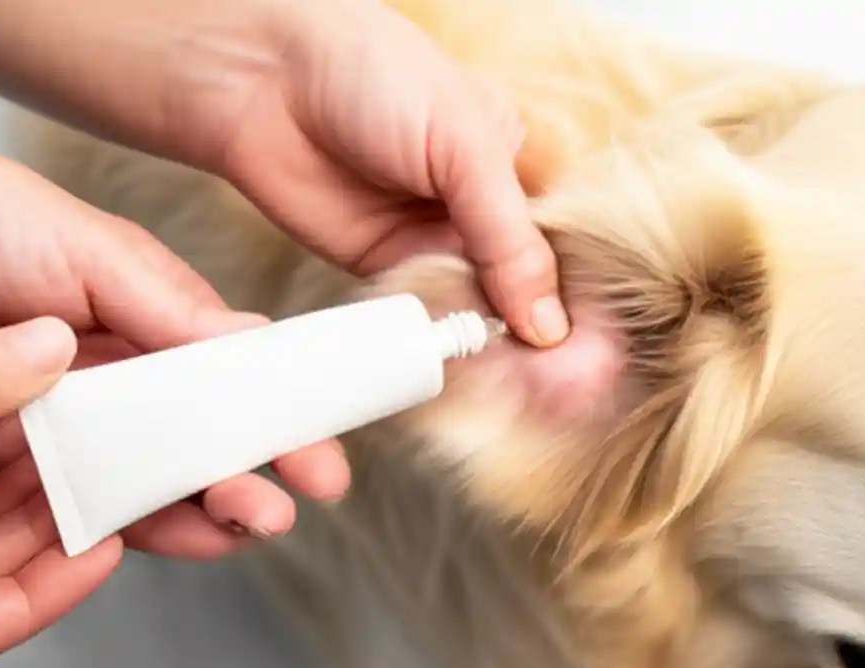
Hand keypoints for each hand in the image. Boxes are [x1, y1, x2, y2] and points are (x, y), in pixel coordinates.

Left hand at [0, 0, 569, 348]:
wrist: (266, 80)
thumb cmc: (375, 75)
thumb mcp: (467, 146)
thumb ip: (508, 239)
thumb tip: (547, 324)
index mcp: (513, 167)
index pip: (559, 247)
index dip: (578, 300)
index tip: (598, 355)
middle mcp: (478, 210)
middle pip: (522, 289)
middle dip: (540, 338)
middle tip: (567, 390)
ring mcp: (432, 242)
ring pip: (478, 311)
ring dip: (496, 351)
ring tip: (529, 395)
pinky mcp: (386, 271)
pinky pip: (425, 320)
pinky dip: (444, 347)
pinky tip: (471, 375)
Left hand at [0, 138, 350, 667]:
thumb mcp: (90, 248)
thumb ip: (169, 302)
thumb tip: (255, 342)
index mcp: (152, 319)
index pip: (231, 381)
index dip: (278, 422)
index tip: (321, 458)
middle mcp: (118, 375)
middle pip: (193, 441)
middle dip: (245, 476)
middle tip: (282, 507)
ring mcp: (67, 417)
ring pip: (141, 479)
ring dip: (192, 509)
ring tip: (239, 527)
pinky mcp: (8, 451)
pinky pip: (67, 498)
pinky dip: (112, 521)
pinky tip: (153, 533)